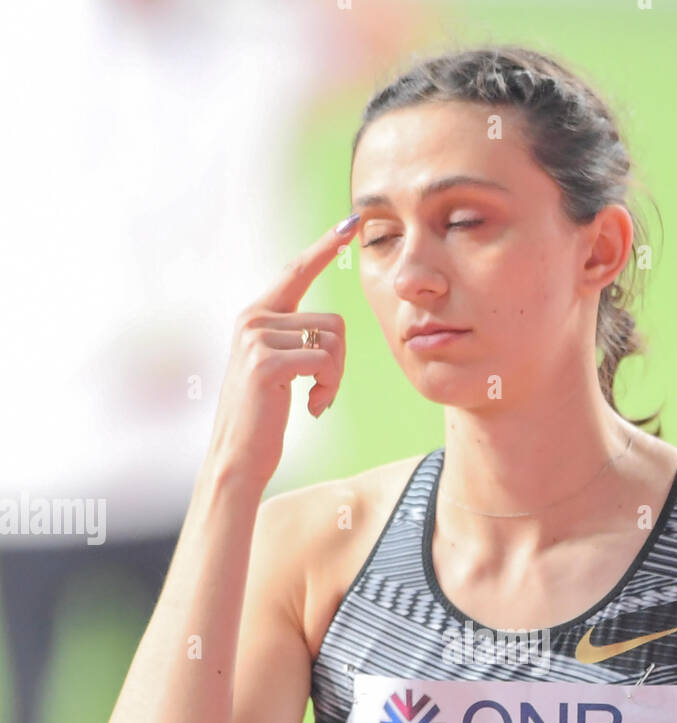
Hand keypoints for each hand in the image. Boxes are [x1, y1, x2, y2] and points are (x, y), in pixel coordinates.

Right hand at [205, 214, 359, 486]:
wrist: (238, 456)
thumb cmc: (263, 417)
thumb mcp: (277, 368)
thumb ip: (293, 339)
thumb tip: (328, 328)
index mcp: (256, 315)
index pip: (296, 271)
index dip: (324, 247)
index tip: (350, 224)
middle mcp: (253, 318)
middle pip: (333, 321)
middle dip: (339, 362)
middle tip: (324, 391)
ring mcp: (257, 337)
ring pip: (333, 342)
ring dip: (335, 378)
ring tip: (314, 400)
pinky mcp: (266, 362)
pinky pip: (324, 361)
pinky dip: (328, 389)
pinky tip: (312, 408)